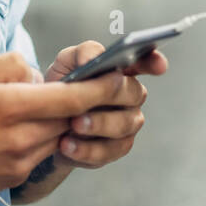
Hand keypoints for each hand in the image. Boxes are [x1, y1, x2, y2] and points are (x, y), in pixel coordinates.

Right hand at [0, 51, 122, 202]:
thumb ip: (8, 65)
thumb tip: (38, 73)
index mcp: (7, 107)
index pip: (70, 98)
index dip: (99, 88)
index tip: (117, 78)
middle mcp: (18, 138)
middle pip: (70, 119)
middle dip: (81, 104)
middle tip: (83, 87)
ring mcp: (18, 163)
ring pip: (58, 137)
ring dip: (58, 122)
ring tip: (37, 108)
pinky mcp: (14, 179)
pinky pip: (40, 153)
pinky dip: (40, 138)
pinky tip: (17, 130)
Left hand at [43, 40, 168, 169]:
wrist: (46, 124)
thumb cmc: (62, 87)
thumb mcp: (66, 64)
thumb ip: (82, 53)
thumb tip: (93, 59)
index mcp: (121, 71)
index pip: (145, 62)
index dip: (154, 62)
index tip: (159, 66)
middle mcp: (130, 97)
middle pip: (134, 94)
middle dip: (110, 96)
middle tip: (89, 97)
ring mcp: (126, 124)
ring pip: (123, 125)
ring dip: (97, 125)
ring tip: (73, 125)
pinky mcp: (115, 149)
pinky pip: (108, 151)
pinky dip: (85, 150)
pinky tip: (66, 145)